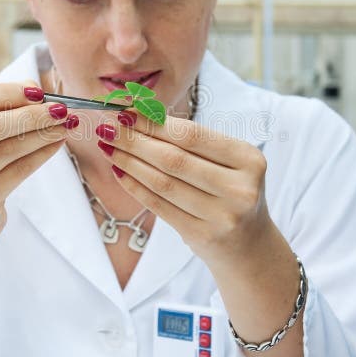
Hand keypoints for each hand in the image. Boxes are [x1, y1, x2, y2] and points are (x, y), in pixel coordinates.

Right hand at [0, 81, 77, 249]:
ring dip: (40, 133)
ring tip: (65, 123)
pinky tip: (57, 143)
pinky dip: (41, 154)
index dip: (2, 92)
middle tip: (59, 108)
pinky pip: (16, 172)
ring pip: (4, 150)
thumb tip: (32, 88)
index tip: (35, 90)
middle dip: (28, 114)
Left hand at [94, 109, 270, 264]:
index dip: (154, 123)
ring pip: (163, 183)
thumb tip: (137, 115)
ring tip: (109, 148)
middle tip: (107, 128)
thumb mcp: (226, 162)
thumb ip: (190, 141)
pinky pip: (160, 206)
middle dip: (134, 141)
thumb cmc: (230, 191)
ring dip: (129, 162)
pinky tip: (120, 172)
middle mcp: (240, 189)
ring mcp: (223, 216)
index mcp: (248, 159)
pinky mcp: (203, 236)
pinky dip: (135, 187)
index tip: (126, 113)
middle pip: (174, 159)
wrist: (249, 243)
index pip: (192, 136)